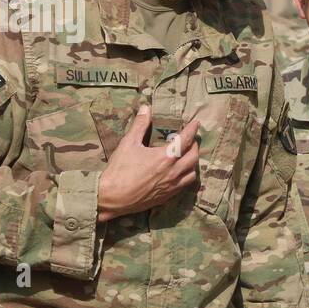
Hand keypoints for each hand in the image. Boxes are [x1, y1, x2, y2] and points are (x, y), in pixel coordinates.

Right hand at [96, 105, 199, 220]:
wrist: (112, 198)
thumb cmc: (119, 171)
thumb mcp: (128, 144)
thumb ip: (140, 125)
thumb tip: (146, 108)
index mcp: (165, 157)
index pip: (185, 139)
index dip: (192, 129)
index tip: (196, 122)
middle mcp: (173, 172)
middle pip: (193, 156)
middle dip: (194, 145)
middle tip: (191, 139)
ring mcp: (171, 186)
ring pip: (192, 173)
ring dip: (193, 162)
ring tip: (187, 156)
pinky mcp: (167, 196)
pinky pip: (185, 185)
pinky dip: (187, 176)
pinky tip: (181, 173)